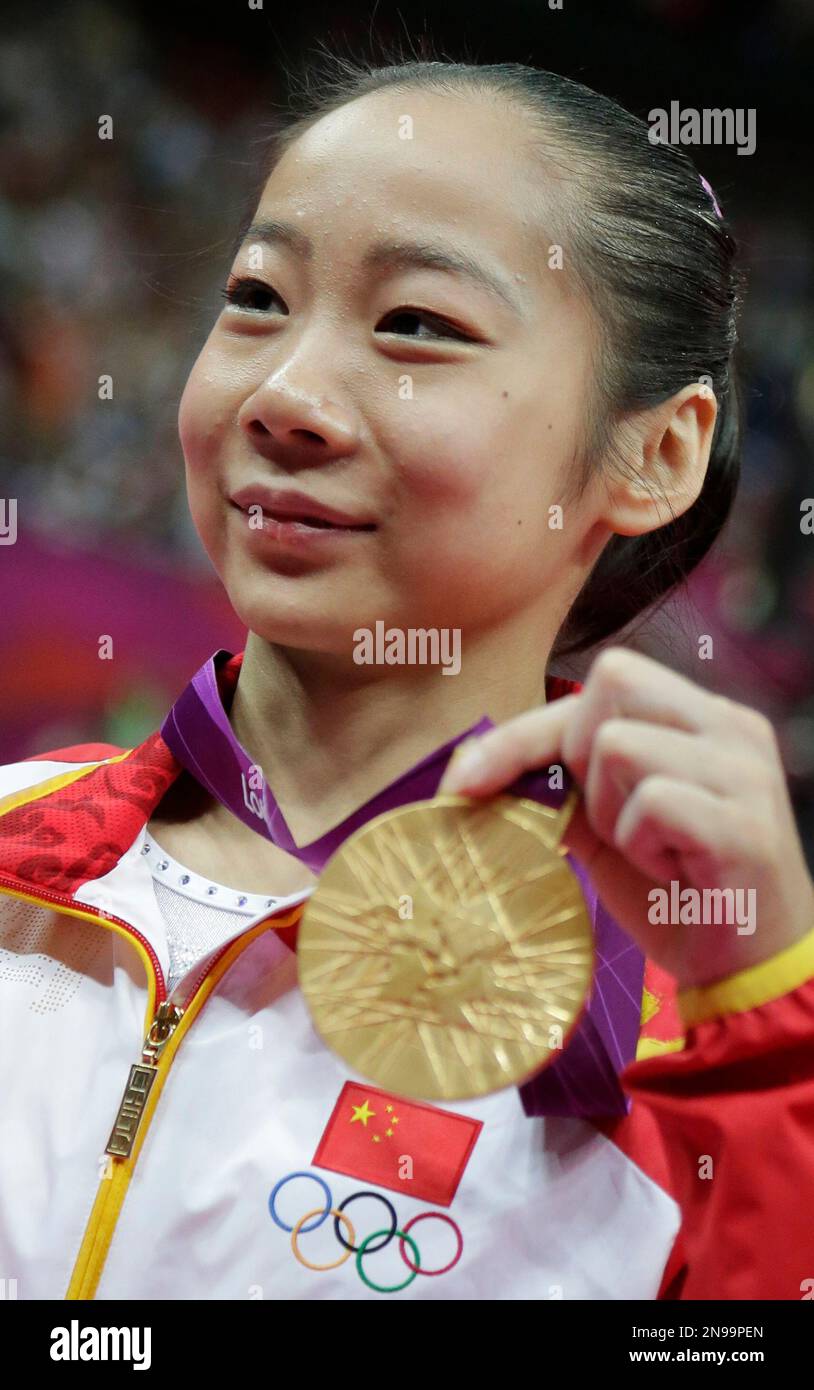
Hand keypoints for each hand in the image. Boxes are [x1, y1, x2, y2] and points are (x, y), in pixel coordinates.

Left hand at [438, 647, 813, 988]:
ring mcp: (744, 772)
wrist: (747, 971)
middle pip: (610, 683)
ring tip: (646, 851)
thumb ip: (557, 785)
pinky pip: (651, 802)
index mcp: (702, 716)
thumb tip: (472, 767)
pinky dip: (639, 845)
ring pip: (619, 743)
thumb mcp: (605, 828)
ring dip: (609, 812)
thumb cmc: (675, 893)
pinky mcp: (744, 824)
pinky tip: (668, 871)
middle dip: (578, 757)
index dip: (526, 728)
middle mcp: (730, 727)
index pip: (602, 679)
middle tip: (606, 821)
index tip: (464, 782)